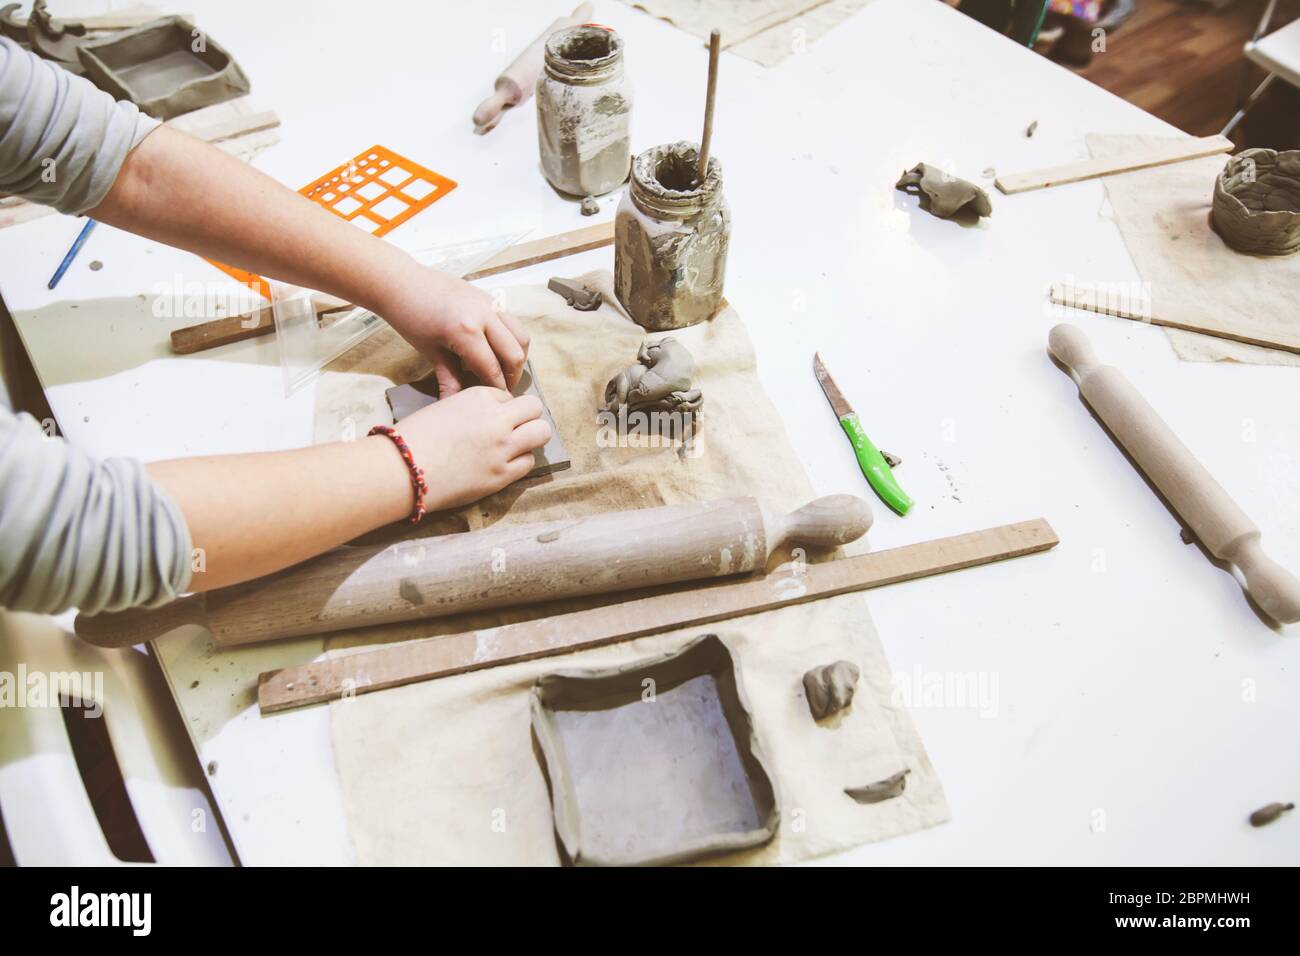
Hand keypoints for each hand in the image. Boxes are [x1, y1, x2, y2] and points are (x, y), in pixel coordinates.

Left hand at [382, 264, 530, 397]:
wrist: (400, 282)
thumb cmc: (409, 316)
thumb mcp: (430, 351)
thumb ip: (450, 378)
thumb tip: (454, 401)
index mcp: (466, 331)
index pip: (492, 368)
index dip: (497, 388)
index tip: (497, 400)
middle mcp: (485, 315)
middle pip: (515, 354)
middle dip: (512, 376)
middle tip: (504, 390)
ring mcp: (490, 303)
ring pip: (521, 336)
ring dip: (517, 357)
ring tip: (505, 371)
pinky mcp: (490, 297)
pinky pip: (512, 322)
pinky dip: (512, 339)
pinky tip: (498, 350)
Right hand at [395, 386, 550, 510]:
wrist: (401, 470)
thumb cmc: (415, 437)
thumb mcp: (445, 407)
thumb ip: (473, 408)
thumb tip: (493, 414)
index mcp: (479, 397)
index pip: (508, 395)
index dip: (501, 407)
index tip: (490, 418)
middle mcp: (496, 418)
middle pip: (534, 408)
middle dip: (526, 416)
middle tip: (514, 428)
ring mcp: (502, 447)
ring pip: (541, 433)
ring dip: (532, 437)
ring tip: (517, 445)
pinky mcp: (501, 474)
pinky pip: (529, 462)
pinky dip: (521, 461)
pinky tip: (505, 463)